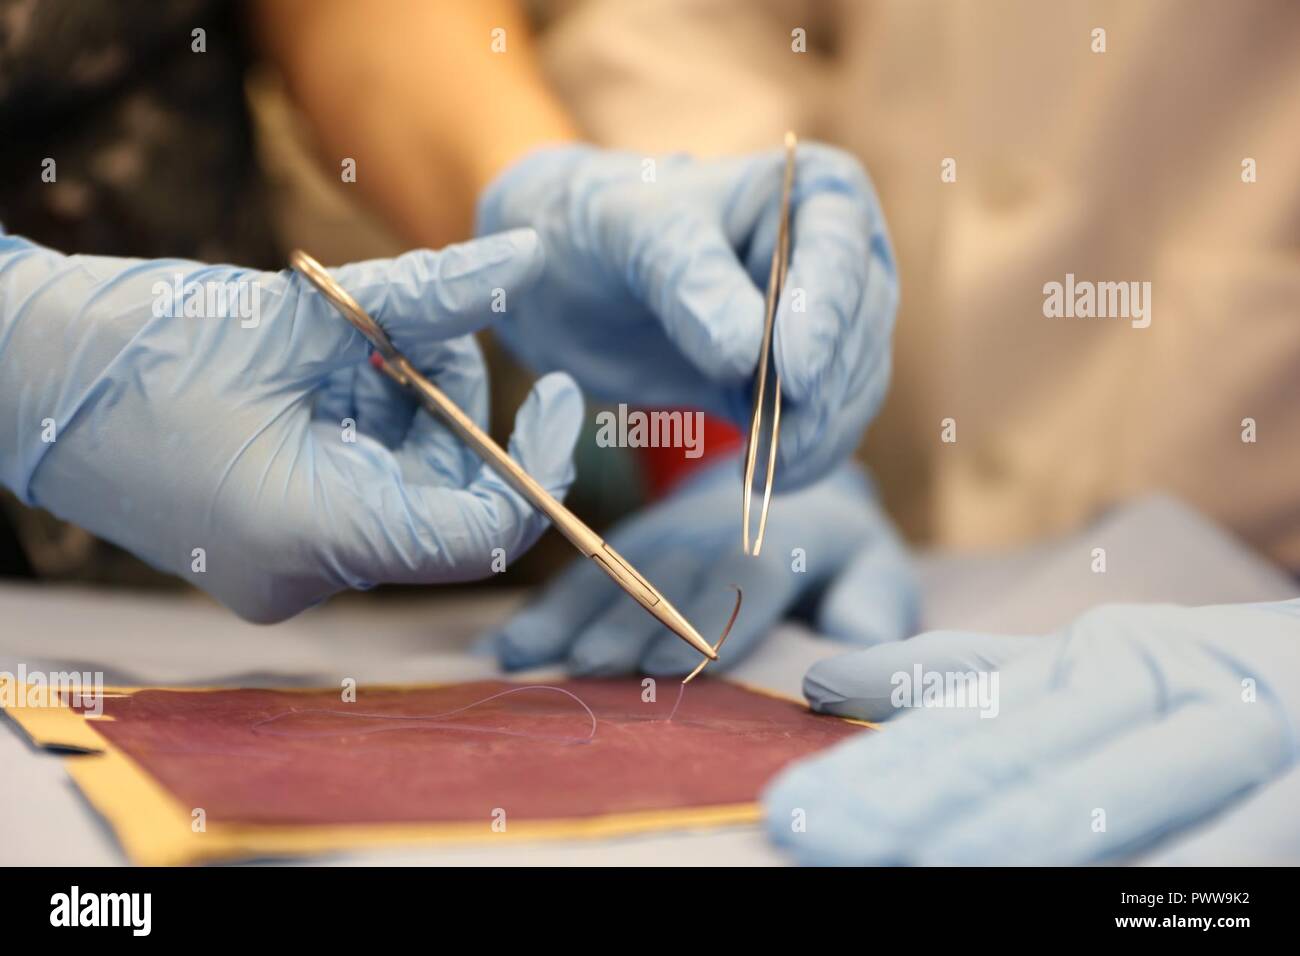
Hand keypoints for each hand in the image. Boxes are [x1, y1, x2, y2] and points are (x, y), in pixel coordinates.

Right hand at [0, 228, 583, 620]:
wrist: (25, 375)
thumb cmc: (142, 349)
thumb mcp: (306, 316)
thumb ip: (429, 296)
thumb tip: (524, 256)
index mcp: (317, 538)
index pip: (481, 534)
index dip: (534, 465)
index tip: (555, 392)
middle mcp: (308, 573)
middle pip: (448, 505)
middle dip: (461, 414)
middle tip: (428, 331)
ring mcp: (288, 565)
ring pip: (407, 491)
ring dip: (414, 410)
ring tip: (367, 336)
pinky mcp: (276, 540)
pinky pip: (364, 490)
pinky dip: (374, 427)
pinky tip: (340, 371)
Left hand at [476, 143, 896, 489]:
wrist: (571, 276)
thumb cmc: (606, 227)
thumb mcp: (635, 233)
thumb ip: (689, 280)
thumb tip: (745, 355)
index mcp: (815, 190)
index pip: (842, 249)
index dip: (827, 313)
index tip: (797, 375)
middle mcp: (838, 255)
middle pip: (860, 328)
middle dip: (824, 391)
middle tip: (777, 448)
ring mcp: (825, 324)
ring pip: (852, 385)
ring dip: (817, 436)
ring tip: (762, 475)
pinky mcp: (796, 383)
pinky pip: (824, 425)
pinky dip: (803, 458)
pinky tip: (764, 481)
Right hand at [489, 454, 918, 675]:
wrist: (795, 491)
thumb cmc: (840, 557)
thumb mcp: (877, 573)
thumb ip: (871, 609)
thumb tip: (846, 649)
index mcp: (778, 542)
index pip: (743, 580)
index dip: (706, 621)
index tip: (669, 663)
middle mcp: (711, 533)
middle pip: (666, 580)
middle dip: (627, 623)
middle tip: (590, 666)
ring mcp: (663, 536)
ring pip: (614, 576)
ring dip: (570, 616)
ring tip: (524, 658)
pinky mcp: (631, 548)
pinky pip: (586, 577)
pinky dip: (544, 611)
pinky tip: (504, 647)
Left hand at [763, 600, 1299, 863]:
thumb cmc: (1198, 688)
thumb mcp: (1081, 670)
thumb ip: (961, 678)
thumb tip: (826, 679)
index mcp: (1086, 654)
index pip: (960, 722)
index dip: (874, 769)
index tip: (792, 812)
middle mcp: (1147, 679)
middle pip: (1010, 749)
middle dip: (907, 800)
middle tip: (813, 837)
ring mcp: (1228, 729)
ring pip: (1103, 784)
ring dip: (1015, 829)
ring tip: (926, 865)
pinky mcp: (1299, 790)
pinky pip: (1223, 844)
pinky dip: (1159, 878)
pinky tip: (1090, 905)